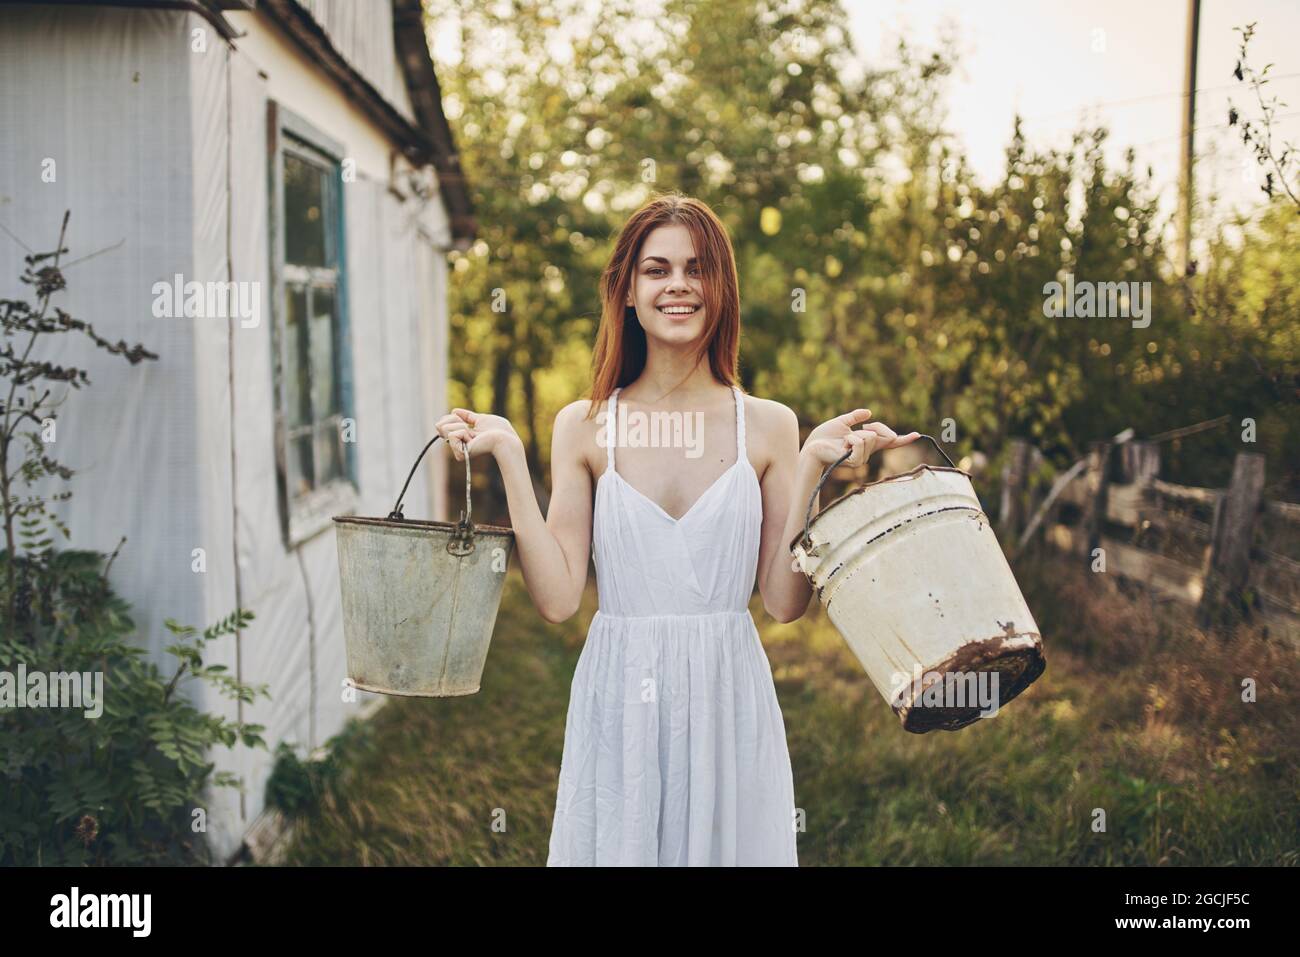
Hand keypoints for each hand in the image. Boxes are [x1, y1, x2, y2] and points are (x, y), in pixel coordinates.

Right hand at [434, 408, 519, 461]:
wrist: (506, 439)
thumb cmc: (499, 430)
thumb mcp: (481, 419)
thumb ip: (468, 417)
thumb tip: (454, 411)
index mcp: (462, 437)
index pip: (442, 425)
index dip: (451, 418)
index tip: (464, 420)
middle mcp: (458, 445)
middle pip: (439, 426)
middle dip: (454, 420)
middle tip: (470, 427)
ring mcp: (458, 450)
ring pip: (443, 429)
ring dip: (460, 426)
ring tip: (473, 433)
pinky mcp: (460, 453)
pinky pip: (451, 434)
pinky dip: (463, 431)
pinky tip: (473, 438)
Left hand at [800, 408, 920, 468]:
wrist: (811, 447)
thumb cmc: (823, 438)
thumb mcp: (841, 422)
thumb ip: (855, 417)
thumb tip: (869, 412)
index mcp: (866, 444)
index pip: (888, 441)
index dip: (902, 438)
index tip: (916, 435)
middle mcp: (867, 452)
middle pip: (882, 433)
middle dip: (873, 427)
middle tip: (857, 428)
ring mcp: (862, 458)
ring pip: (870, 437)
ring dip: (855, 433)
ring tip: (843, 441)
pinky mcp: (855, 461)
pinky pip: (860, 442)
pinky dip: (851, 439)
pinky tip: (842, 445)